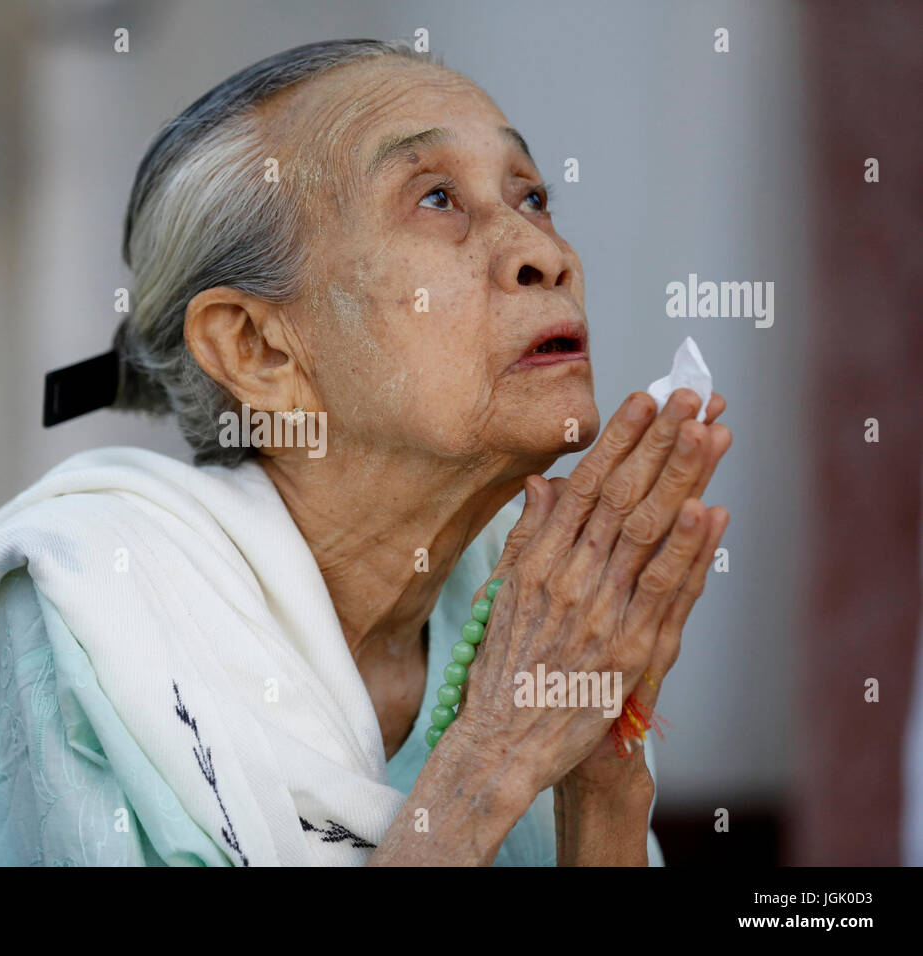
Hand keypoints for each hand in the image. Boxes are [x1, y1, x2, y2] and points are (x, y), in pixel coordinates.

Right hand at [449, 388, 730, 796]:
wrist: (501, 741)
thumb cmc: (503, 668)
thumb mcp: (505, 594)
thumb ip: (528, 538)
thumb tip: (541, 484)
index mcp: (539, 563)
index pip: (585, 486)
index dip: (618, 440)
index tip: (644, 399)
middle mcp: (570, 581)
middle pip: (623, 498)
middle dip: (660, 443)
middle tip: (691, 397)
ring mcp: (603, 616)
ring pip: (649, 534)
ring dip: (684, 480)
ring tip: (711, 433)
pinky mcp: (630, 653)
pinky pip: (666, 593)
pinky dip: (691, 551)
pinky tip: (711, 512)